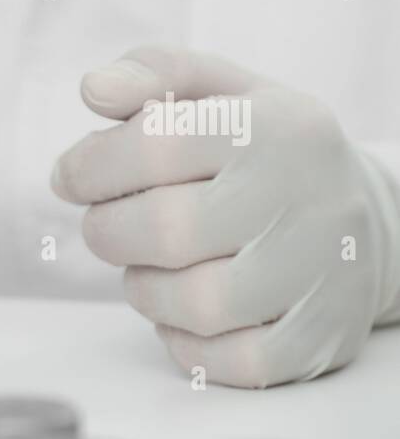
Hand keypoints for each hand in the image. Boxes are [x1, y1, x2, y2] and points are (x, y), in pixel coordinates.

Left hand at [51, 45, 399, 387]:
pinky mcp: (320, 341)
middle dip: (109, 231)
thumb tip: (94, 90)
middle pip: (166, 231)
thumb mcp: (219, 93)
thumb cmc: (263, 153)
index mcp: (276, 127)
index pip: (155, 144)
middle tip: (111, 224)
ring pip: (196, 304)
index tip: (73, 176)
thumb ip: (151, 75)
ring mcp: (320, 275)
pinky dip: (185, 343)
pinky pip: (229, 363)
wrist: (366, 221)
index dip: (90, 166)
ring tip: (152, 266)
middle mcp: (306, 198)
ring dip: (145, 290)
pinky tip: (184, 313)